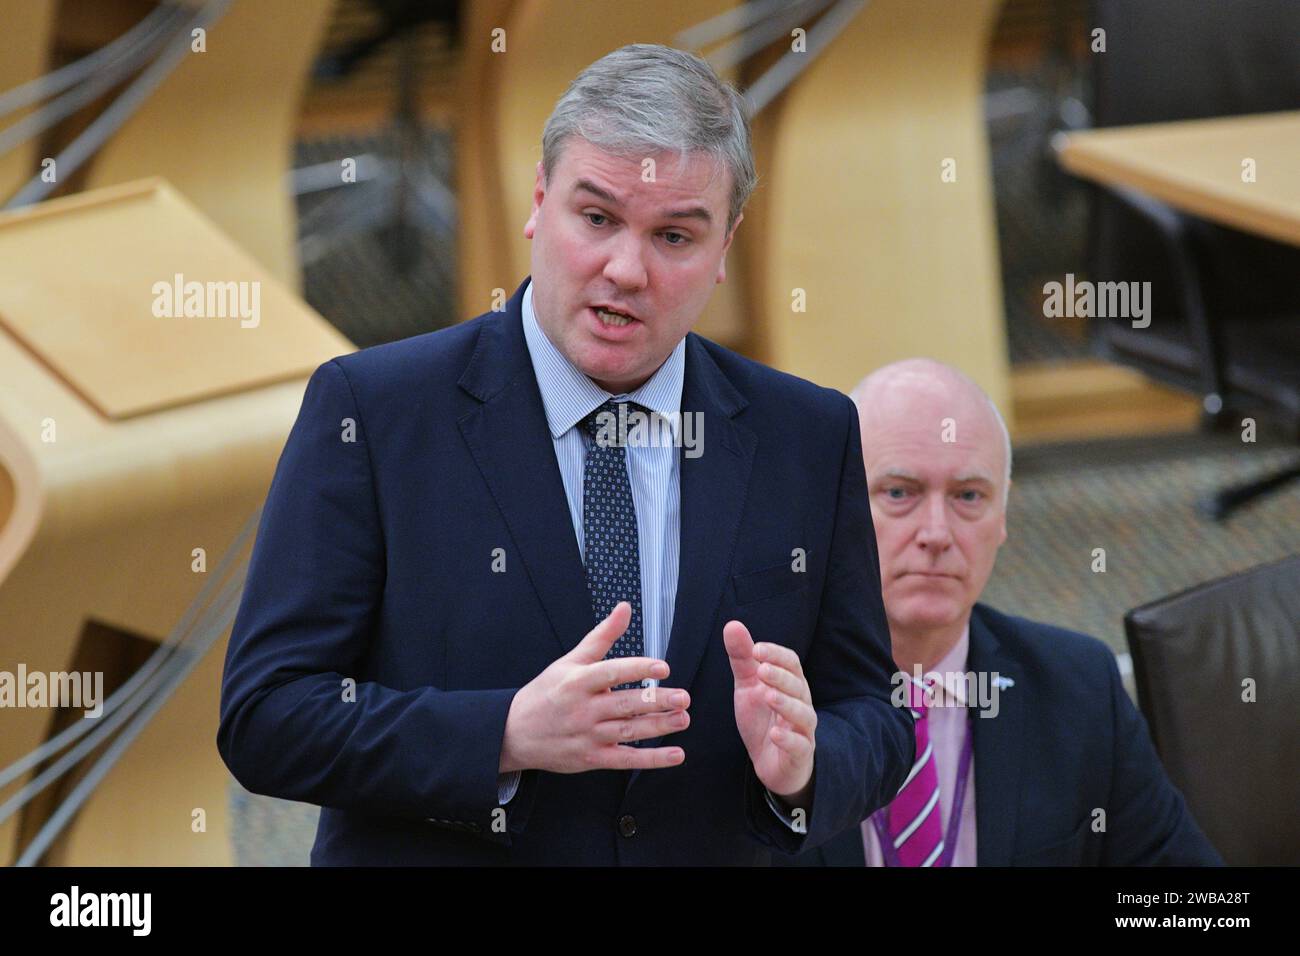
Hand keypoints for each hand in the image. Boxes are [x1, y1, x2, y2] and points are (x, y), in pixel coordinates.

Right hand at [500, 602, 689, 773]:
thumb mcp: (570, 661)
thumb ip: (602, 636)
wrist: (515, 733)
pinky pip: (626, 759)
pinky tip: (675, 754)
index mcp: (577, 681)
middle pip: (625, 704)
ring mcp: (588, 735)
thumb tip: (624, 608)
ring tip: (683, 719)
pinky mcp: (593, 758)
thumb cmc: (547, 693)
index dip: (638, 668)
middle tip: (683, 697)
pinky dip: (652, 759)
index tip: (663, 667)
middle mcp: (583, 709)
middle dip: (656, 701)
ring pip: (629, 732)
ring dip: (659, 727)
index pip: (611, 672)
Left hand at [723, 620, 815, 802]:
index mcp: (791, 684)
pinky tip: (774, 733)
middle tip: (761, 670)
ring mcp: (803, 730)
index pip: (791, 663)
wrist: (770, 763)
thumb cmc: (763, 719)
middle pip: (798, 686)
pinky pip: (799, 746)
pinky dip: (788, 739)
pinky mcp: (800, 754)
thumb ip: (742, 658)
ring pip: (803, 714)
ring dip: (786, 704)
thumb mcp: (747, 687)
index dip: (776, 654)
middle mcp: (801, 704)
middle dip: (780, 677)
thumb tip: (732, 624)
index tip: (756, 648)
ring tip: (768, 696)